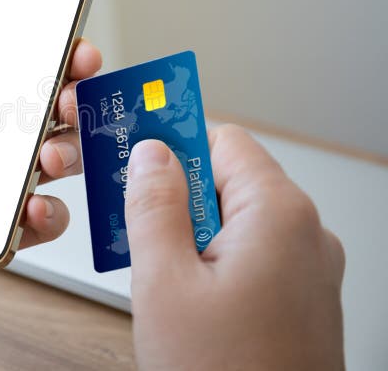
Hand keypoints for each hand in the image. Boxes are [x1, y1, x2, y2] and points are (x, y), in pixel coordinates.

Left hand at [0, 0, 102, 304]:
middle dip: (74, 100)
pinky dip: (49, 216)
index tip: (75, 47)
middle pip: (48, 114)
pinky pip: (35, 224)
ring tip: (47, 156)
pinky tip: (32, 208)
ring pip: (53, 164)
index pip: (18, 69)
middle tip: (69, 99)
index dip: (57, 56)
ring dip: (67, 154)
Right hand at [125, 125, 344, 369]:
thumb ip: (153, 206)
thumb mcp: (164, 282)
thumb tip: (150, 155)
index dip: (173, 137)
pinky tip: (179, 286)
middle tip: (127, 209)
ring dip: (187, 226)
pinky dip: (211, 254)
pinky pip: (250, 252)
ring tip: (149, 257)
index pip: (222, 139)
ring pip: (235, 218)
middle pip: (228, 178)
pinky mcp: (300, 297)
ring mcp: (308, 268)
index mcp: (279, 215)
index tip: (134, 144)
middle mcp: (305, 234)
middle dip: (173, 190)